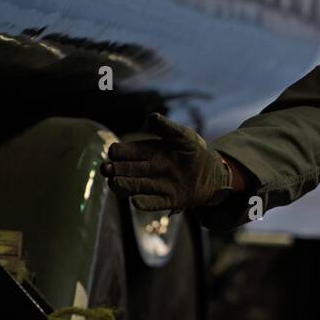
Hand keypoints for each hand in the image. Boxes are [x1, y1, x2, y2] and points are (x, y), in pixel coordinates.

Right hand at [100, 113, 230, 211]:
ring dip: (125, 185)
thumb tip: (151, 117)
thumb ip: (168, 128)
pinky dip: (145, 203)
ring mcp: (158, 185)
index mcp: (149, 152)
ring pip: (137, 186)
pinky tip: (136, 202)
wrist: (213, 173)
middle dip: (116, 169)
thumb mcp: (184, 136)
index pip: (129, 152)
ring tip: (114, 183)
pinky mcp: (169, 200)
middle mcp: (149, 170)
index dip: (120, 152)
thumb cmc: (195, 152)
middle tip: (106, 169)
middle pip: (128, 170)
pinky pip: (154, 203)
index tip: (113, 152)